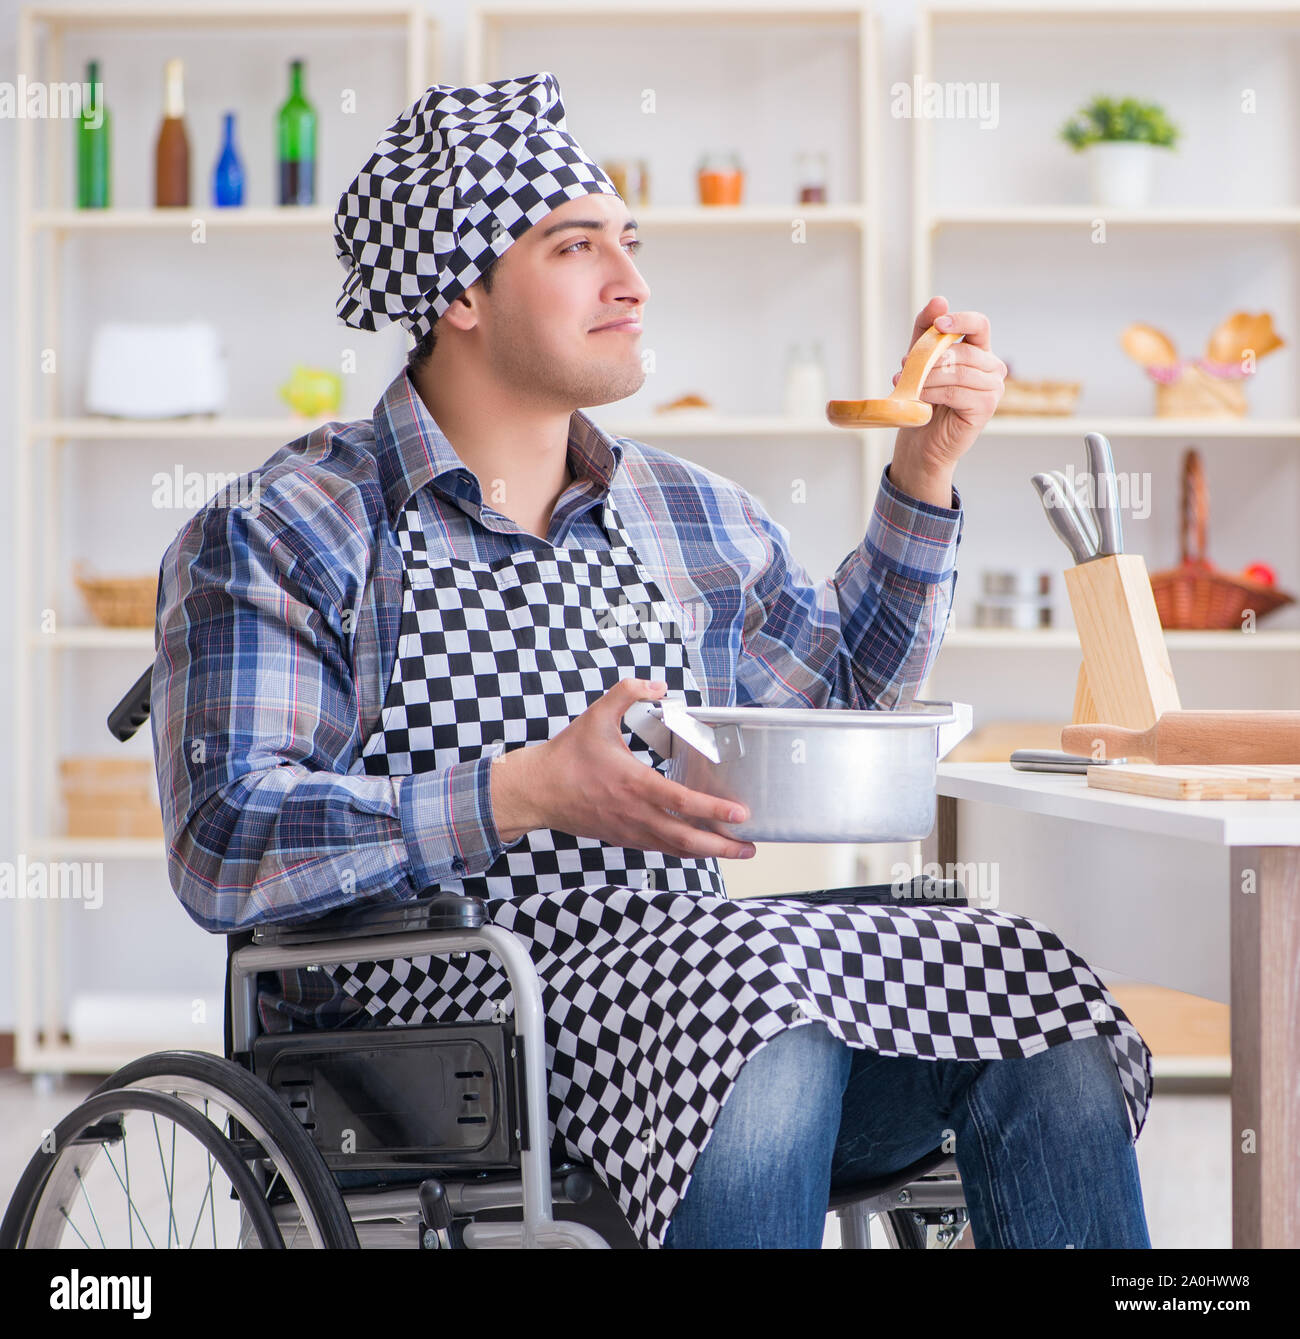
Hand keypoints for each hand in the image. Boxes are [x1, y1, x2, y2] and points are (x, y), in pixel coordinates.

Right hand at [490, 677, 757, 860]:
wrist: (536, 791)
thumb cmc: (567, 755)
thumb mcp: (597, 715)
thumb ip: (628, 693)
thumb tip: (659, 685)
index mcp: (633, 783)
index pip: (680, 802)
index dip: (712, 810)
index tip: (740, 813)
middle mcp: (635, 813)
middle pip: (686, 839)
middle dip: (722, 846)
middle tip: (751, 846)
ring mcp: (629, 830)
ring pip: (675, 849)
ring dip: (708, 852)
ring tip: (737, 850)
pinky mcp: (623, 838)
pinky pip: (660, 848)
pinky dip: (684, 850)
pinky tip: (701, 846)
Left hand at [888, 296, 1006, 497]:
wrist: (921, 440)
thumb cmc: (923, 399)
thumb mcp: (920, 358)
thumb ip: (926, 330)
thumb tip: (940, 300)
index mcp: (979, 351)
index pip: (979, 325)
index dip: (960, 321)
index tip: (938, 325)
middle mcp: (992, 368)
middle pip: (965, 351)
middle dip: (931, 358)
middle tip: (905, 367)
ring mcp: (993, 388)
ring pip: (960, 371)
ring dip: (929, 377)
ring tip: (909, 385)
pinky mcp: (986, 408)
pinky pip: (958, 391)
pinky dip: (935, 392)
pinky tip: (920, 397)